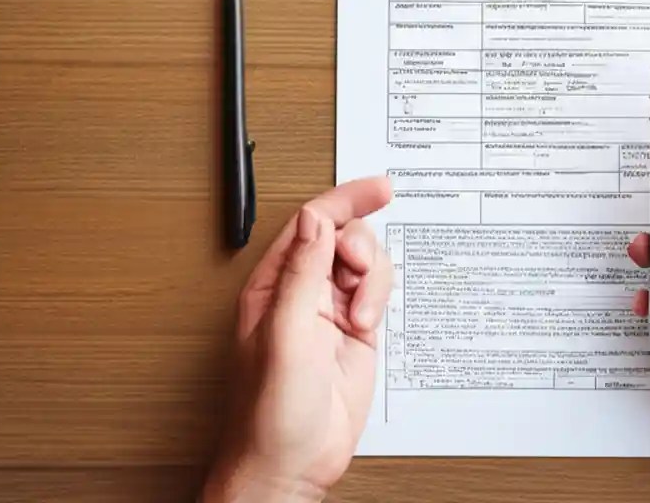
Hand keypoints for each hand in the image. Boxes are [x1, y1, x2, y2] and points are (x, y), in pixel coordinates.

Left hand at [203, 176, 393, 502]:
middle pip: (345, 238)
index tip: (379, 187)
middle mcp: (302, 294)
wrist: (292, 463)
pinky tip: (368, 325)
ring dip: (373, 281)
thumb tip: (317, 219)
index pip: (312, 223)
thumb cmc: (269, 412)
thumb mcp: (286, 332)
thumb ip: (304, 271)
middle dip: (361, 248)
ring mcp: (331, 314)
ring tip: (361, 314)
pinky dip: (381, 300)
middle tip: (360, 271)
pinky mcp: (356, 335)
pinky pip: (378, 295)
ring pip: (366, 266)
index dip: (346, 200)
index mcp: (273, 284)